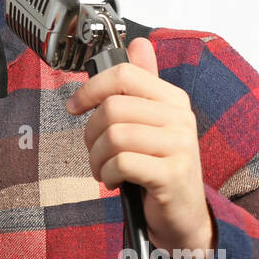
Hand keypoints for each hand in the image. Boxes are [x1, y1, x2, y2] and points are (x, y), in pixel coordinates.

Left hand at [65, 37, 214, 256]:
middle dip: (91, 132)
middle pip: (113, 107)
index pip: (123, 74)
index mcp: (173, 99)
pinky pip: (122, 163)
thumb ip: (144, 84)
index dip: (90, 88)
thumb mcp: (153, 122)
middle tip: (94, 150)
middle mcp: (180, 118)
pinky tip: (114, 181)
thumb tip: (139, 44)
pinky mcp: (172, 174)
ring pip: (114, 136)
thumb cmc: (160, 167)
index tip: (75, 106)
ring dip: (97, 157)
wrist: (184, 215)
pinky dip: (107, 174)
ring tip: (103, 168)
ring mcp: (180, 146)